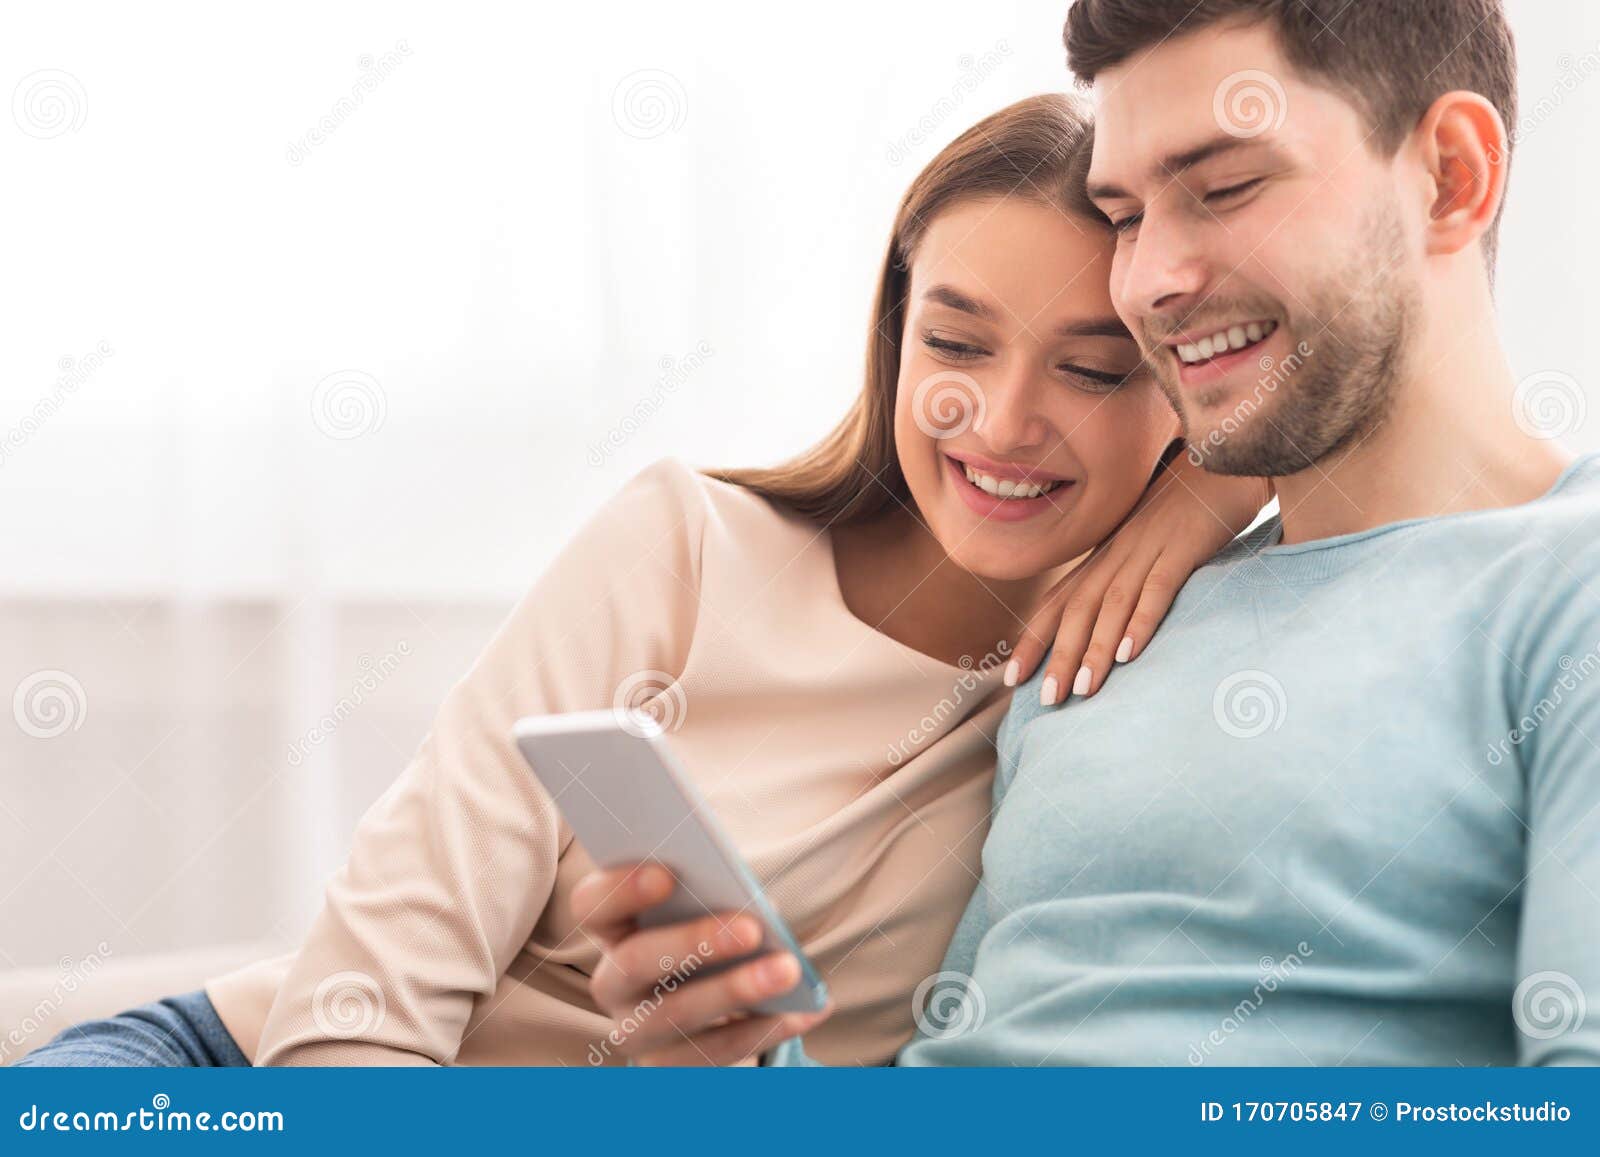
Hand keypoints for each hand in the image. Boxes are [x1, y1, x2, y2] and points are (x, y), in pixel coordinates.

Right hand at [572, 863, 832, 1065]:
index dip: (622, 888)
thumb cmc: (705, 932)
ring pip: (675, 1015)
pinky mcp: (668, 1066)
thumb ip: (714, 895)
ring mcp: (635, 1030)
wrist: (706, 1002)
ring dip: (736, 991)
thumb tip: (761, 906)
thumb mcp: (703, 909)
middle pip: (635, 961)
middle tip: (751, 928)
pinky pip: (714, 1053)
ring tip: (787, 971)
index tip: (666, 874)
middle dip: (694, 943)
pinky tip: (805, 1009)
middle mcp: (612, 982)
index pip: (593, 905)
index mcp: (613, 928)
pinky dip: (765, 1029)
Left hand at [1006, 453, 1269, 703]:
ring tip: (1081, 690)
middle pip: (1078, 609)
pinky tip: (1130, 654)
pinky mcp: (1183, 547)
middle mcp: (1118, 553)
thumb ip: (1129, 577)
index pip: (1060, 602)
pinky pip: (1158, 587)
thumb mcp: (1149, 543)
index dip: (1034, 639)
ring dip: (1095, 649)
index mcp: (1107, 555)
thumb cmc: (1190, 508)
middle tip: (1045, 700)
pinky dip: (1141, 620)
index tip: (1012, 679)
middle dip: (1058, 656)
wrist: (1226, 459)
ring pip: (1112, 605)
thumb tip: (1113, 626)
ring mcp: (1148, 548)